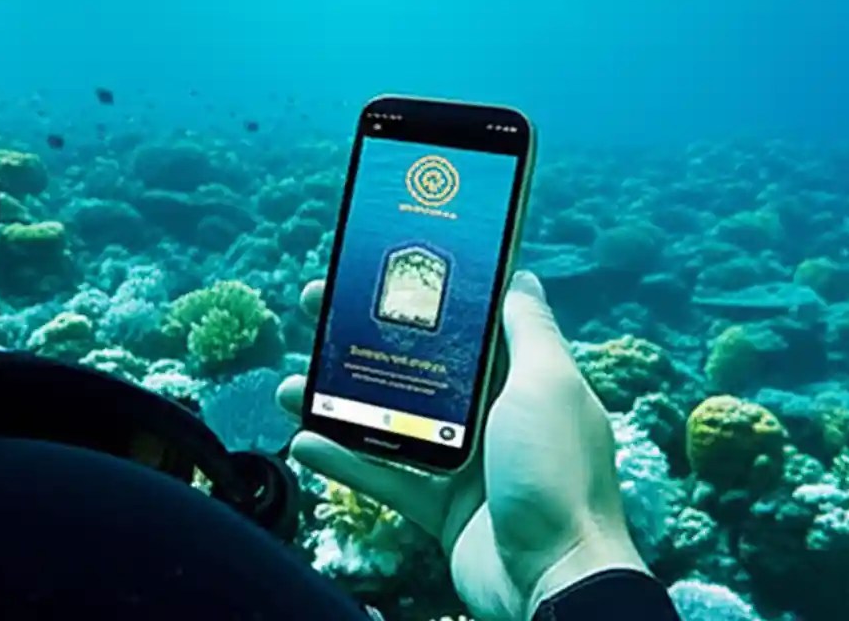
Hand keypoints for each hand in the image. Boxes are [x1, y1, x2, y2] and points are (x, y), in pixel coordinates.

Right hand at [278, 272, 646, 619]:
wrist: (557, 579)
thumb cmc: (559, 475)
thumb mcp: (549, 385)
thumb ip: (530, 330)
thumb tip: (521, 275)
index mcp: (520, 379)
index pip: (464, 325)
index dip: (421, 296)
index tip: (378, 269)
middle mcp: (493, 415)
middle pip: (416, 366)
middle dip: (362, 339)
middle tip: (314, 310)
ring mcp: (465, 463)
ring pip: (389, 421)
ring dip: (337, 403)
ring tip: (289, 385)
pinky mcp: (441, 507)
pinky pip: (385, 476)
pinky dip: (346, 462)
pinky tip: (304, 442)